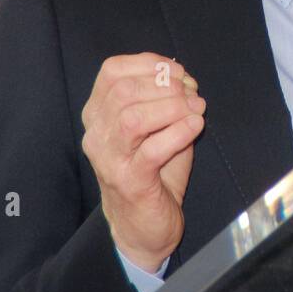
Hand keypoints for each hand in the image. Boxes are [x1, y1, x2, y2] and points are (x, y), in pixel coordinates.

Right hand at [81, 52, 204, 271]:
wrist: (143, 226)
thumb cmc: (153, 172)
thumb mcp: (156, 127)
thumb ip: (164, 100)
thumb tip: (186, 78)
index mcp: (97, 114)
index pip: (112, 72)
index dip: (149, 64)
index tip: (178, 72)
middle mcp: (96, 134)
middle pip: (124, 91)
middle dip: (165, 86)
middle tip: (192, 94)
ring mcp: (109, 159)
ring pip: (133, 119)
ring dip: (172, 108)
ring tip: (196, 109)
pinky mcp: (129, 182)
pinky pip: (153, 150)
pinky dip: (179, 132)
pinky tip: (195, 126)